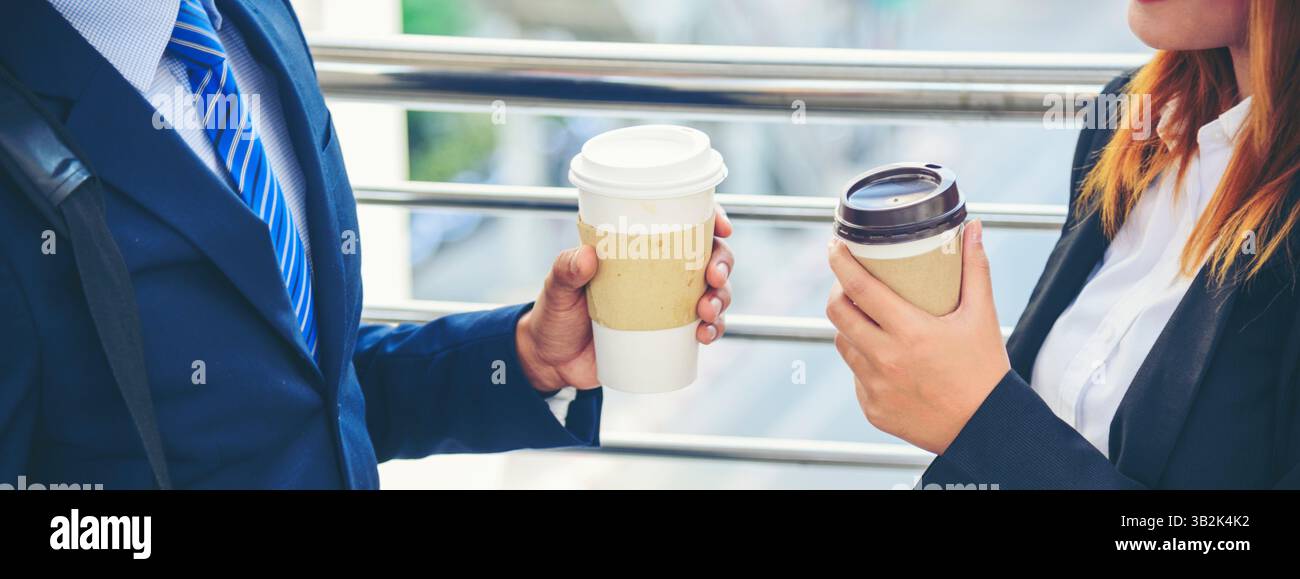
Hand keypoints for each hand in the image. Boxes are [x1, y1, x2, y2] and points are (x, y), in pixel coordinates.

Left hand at [516, 205, 735, 392]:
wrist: (552, 361)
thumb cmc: (555, 314)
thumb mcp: (557, 288)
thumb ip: (566, 270)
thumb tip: (586, 257)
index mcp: (639, 248)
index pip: (684, 224)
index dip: (711, 219)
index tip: (722, 227)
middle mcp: (660, 272)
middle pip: (709, 256)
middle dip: (723, 263)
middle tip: (714, 276)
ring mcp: (668, 304)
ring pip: (714, 292)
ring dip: (721, 299)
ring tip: (706, 311)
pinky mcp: (669, 335)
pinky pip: (704, 328)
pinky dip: (713, 330)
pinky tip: (705, 335)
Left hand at [825, 220, 1009, 453]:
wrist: (985, 430)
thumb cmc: (984, 370)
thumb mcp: (982, 316)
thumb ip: (975, 268)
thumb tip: (972, 227)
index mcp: (911, 332)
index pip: (860, 288)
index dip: (840, 263)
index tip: (834, 247)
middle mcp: (886, 360)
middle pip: (838, 313)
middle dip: (837, 291)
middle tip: (848, 281)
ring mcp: (875, 387)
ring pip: (844, 344)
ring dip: (849, 326)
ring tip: (865, 316)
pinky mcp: (872, 409)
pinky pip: (856, 375)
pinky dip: (863, 361)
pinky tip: (880, 355)